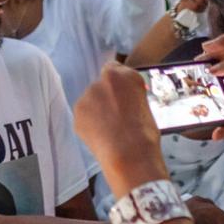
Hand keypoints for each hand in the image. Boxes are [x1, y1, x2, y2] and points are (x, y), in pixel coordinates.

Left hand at [74, 63, 164, 195]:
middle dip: (106, 98)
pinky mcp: (78, 113)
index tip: (120, 94)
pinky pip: (84, 116)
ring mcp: (87, 96)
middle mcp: (103, 81)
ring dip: (97, 111)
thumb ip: (131, 96)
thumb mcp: (145, 107)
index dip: (117, 84)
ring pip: (91, 101)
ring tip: (110, 131)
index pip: (115, 68)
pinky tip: (101, 136)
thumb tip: (125, 101)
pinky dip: (90, 124)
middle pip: (101, 85)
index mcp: (124, 76)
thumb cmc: (144, 134)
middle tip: (116, 117)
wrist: (130, 155)